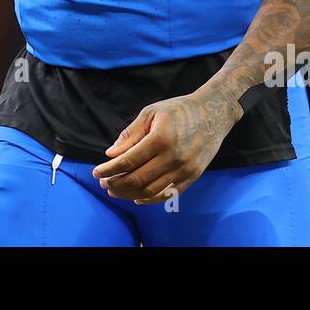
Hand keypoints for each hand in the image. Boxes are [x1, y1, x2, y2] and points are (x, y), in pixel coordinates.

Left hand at [92, 87, 235, 203]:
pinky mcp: (192, 177)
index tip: (96, 172)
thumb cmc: (178, 110)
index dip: (109, 170)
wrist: (213, 114)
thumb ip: (130, 134)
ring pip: (150, 191)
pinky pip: (167, 195)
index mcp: (161, 138)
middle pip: (137, 179)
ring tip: (115, 190)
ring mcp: (184, 169)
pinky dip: (149, 200)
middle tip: (103, 183)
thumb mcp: (151, 113)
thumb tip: (110, 154)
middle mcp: (173, 157)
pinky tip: (136, 197)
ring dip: (129, 194)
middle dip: (116, 183)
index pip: (128, 161)